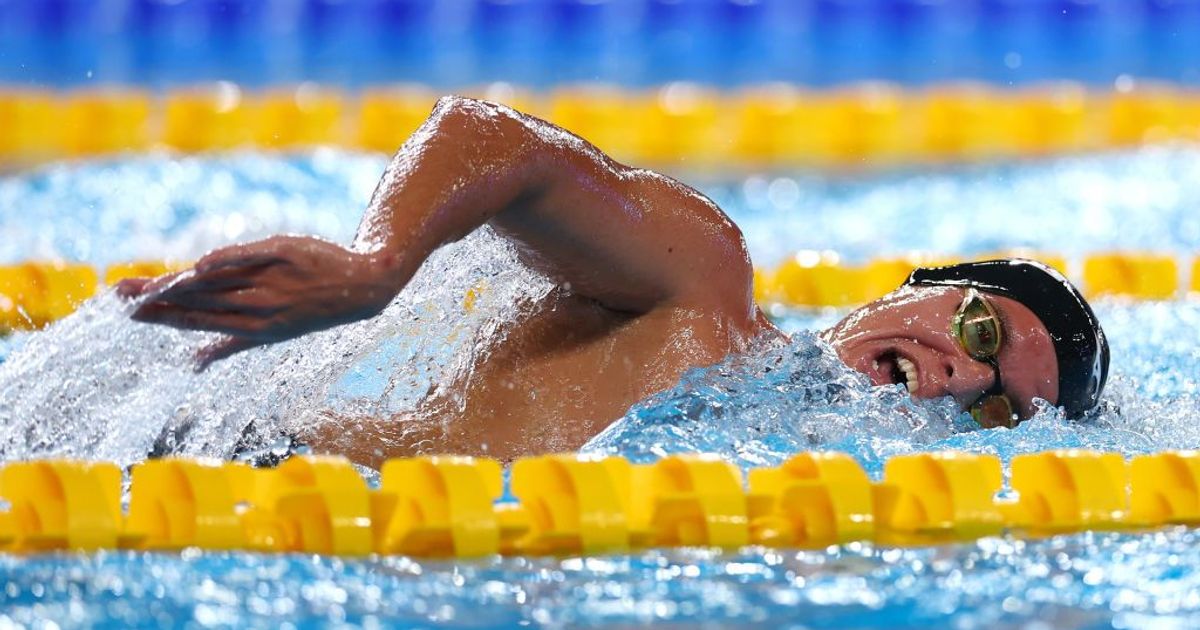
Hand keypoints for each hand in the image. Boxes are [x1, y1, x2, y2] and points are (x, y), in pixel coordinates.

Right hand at [118, 235, 398, 368]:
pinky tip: (200, 266)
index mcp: (254, 328)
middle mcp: (260, 307)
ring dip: (181, 283)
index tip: (131, 313)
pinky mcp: (284, 254)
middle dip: (159, 300)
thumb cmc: (311, 306)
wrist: (362, 286)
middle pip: (200, 303)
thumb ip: (231, 344)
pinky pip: (249, 258)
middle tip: (120, 294)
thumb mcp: (271, 332)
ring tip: (148, 281)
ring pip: (219, 283)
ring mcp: (272, 281)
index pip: (198, 321)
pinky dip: (225, 261)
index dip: (163, 318)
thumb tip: (194, 365)